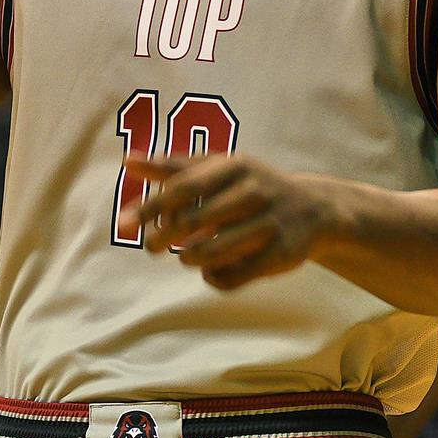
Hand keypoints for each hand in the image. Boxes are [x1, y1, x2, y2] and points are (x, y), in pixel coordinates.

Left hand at [118, 154, 338, 290]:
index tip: (124, 222)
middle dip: (163, 237)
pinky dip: (213, 277)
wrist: (313, 209)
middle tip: (150, 246)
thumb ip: (173, 166)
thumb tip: (128, 160)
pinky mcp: (280, 255)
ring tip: (185, 255)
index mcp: (234, 166)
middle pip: (194, 222)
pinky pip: (234, 277)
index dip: (152, 206)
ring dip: (189, 258)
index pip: (183, 187)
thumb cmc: (250, 186)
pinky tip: (210, 270)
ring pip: (211, 253)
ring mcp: (269, 224)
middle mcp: (253, 191)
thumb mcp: (218, 168)